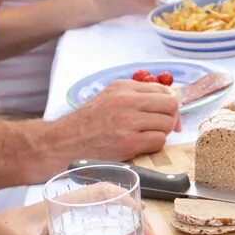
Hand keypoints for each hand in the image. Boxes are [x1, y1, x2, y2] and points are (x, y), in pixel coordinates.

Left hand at [0, 194, 158, 234]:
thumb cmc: (3, 231)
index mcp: (64, 201)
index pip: (101, 191)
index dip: (124, 197)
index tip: (140, 213)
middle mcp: (72, 208)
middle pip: (113, 206)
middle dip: (137, 220)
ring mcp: (72, 221)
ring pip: (110, 219)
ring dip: (131, 229)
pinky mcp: (69, 234)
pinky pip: (100, 232)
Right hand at [38, 80, 180, 167]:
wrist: (63, 142)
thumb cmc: (87, 123)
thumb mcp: (108, 97)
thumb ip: (135, 95)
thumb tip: (167, 101)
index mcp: (123, 87)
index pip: (163, 90)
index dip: (169, 104)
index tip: (166, 115)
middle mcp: (127, 101)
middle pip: (170, 106)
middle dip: (170, 118)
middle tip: (161, 128)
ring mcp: (128, 122)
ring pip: (166, 125)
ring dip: (161, 133)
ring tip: (145, 137)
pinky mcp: (128, 143)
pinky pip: (158, 141)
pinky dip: (154, 145)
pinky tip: (140, 146)